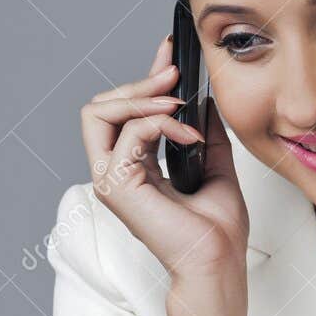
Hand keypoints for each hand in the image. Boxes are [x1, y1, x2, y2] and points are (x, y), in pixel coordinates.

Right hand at [80, 31, 249, 283]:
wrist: (218, 263)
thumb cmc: (216, 232)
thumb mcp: (213, 166)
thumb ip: (203, 133)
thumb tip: (203, 99)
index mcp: (133, 169)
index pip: (123, 113)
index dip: (144, 77)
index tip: (170, 53)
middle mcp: (115, 173)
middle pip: (98, 107)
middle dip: (137, 83)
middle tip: (173, 74)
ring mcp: (110, 181)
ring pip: (99, 112)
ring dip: (142, 98)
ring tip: (178, 103)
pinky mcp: (118, 187)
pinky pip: (130, 132)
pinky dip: (162, 123)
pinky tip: (188, 133)